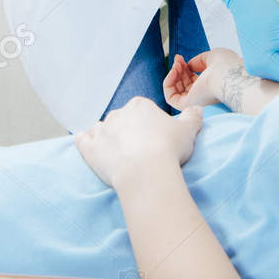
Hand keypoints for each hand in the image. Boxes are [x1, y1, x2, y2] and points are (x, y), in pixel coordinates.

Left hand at [74, 96, 203, 190]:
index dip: (149, 125)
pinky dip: (82, 140)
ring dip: (107, 136)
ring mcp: (102, 130)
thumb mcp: (188, 131)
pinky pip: (82, 140)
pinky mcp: (90, 148)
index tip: (156, 140)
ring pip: (102, 129)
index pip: (143, 111)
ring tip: (117, 151)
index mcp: (140, 105)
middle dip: (129, 131)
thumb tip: (196, 109)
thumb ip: (192, 117)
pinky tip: (82, 140)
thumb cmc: (168, 149)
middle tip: (140, 150)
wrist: (145, 172)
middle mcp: (118, 113)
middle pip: (123, 119)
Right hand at [163, 51, 235, 110]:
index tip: (182, 58)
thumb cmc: (226, 66)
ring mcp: (195, 102)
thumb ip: (198, 61)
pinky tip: (174, 71)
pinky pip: (170, 97)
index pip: (193, 81)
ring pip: (176, 90)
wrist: (229, 75)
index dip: (185, 68)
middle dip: (178, 69)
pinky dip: (168, 82)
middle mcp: (204, 96)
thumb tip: (189, 66)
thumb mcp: (211, 57)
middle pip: (184, 85)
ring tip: (177, 64)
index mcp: (211, 87)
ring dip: (173, 74)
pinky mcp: (187, 106)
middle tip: (178, 59)